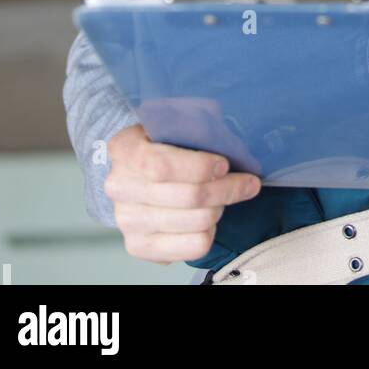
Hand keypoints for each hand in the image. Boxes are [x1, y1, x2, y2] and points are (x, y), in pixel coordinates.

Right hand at [104, 124, 261, 263]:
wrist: (133, 173)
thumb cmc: (160, 143)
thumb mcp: (168, 122)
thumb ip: (191, 125)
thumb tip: (229, 137)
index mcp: (124, 149)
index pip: (161, 166)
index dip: (199, 167)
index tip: (224, 163)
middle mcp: (120, 187)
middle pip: (187, 197)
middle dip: (226, 189)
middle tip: (248, 182)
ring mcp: (127, 220)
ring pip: (196, 222)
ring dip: (221, 207)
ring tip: (226, 196)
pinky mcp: (140, 246)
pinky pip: (193, 246)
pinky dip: (211, 231)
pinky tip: (210, 218)